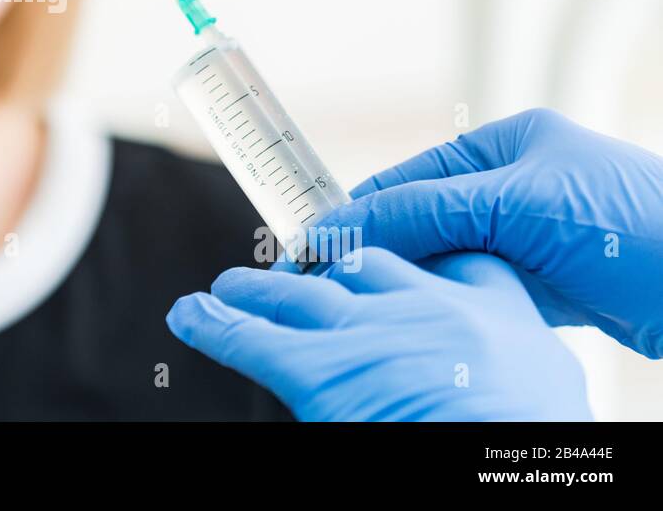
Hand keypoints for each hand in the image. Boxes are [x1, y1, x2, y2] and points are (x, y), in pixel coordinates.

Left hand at [168, 247, 591, 420]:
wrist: (512, 477)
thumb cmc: (531, 444)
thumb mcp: (548, 396)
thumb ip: (509, 370)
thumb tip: (488, 387)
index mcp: (502, 317)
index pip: (454, 262)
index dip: (416, 260)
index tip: (392, 263)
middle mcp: (429, 308)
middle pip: (363, 267)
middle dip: (326, 274)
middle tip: (302, 283)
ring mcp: (370, 332)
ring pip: (298, 295)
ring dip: (256, 291)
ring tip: (227, 289)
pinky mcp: (320, 370)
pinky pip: (252, 340)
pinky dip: (212, 326)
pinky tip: (189, 315)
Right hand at [310, 108, 662, 357]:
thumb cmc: (633, 222)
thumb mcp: (512, 205)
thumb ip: (426, 210)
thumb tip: (350, 224)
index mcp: (509, 145)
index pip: (413, 176)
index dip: (366, 209)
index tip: (321, 242)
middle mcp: (519, 186)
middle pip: (430, 219)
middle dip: (389, 248)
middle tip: (340, 278)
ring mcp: (537, 236)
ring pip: (454, 259)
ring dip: (422, 279)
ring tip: (377, 300)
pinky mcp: (554, 284)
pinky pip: (486, 290)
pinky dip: (458, 301)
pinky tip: (434, 316)